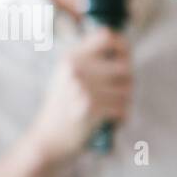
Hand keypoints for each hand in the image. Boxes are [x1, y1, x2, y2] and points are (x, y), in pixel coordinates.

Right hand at [26, 27, 131, 162]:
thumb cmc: (63, 108)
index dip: (123, 46)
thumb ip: (90, 61)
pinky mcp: (92, 108)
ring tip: (108, 109)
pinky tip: (109, 121)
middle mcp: (77, 68)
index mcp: (71, 57)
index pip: (107, 36)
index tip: (125, 58)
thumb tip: (124, 48)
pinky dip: (122, 117)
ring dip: (124, 102)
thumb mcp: (67, 76)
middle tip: (117, 95)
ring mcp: (83, 88)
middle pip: (126, 67)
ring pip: (128, 90)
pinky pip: (124, 108)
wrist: (48, 139)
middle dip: (127, 83)